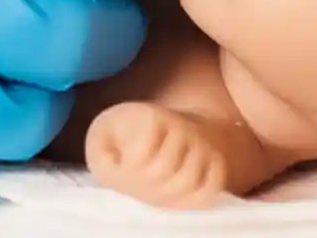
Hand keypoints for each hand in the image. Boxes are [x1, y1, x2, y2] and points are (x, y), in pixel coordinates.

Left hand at [85, 102, 227, 209]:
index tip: (121, 168)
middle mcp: (182, 127)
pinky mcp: (215, 164)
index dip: (129, 166)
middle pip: (164, 168)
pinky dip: (193, 199)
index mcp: (152, 116)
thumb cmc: (126, 137)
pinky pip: (211, 188)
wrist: (165, 127)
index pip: (143, 149)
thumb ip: (101, 152)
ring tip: (153, 193)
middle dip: (145, 184)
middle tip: (136, 186)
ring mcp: (201, 146)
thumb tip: (113, 167)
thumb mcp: (105, 136)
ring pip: (189, 180)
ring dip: (167, 194)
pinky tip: (175, 198)